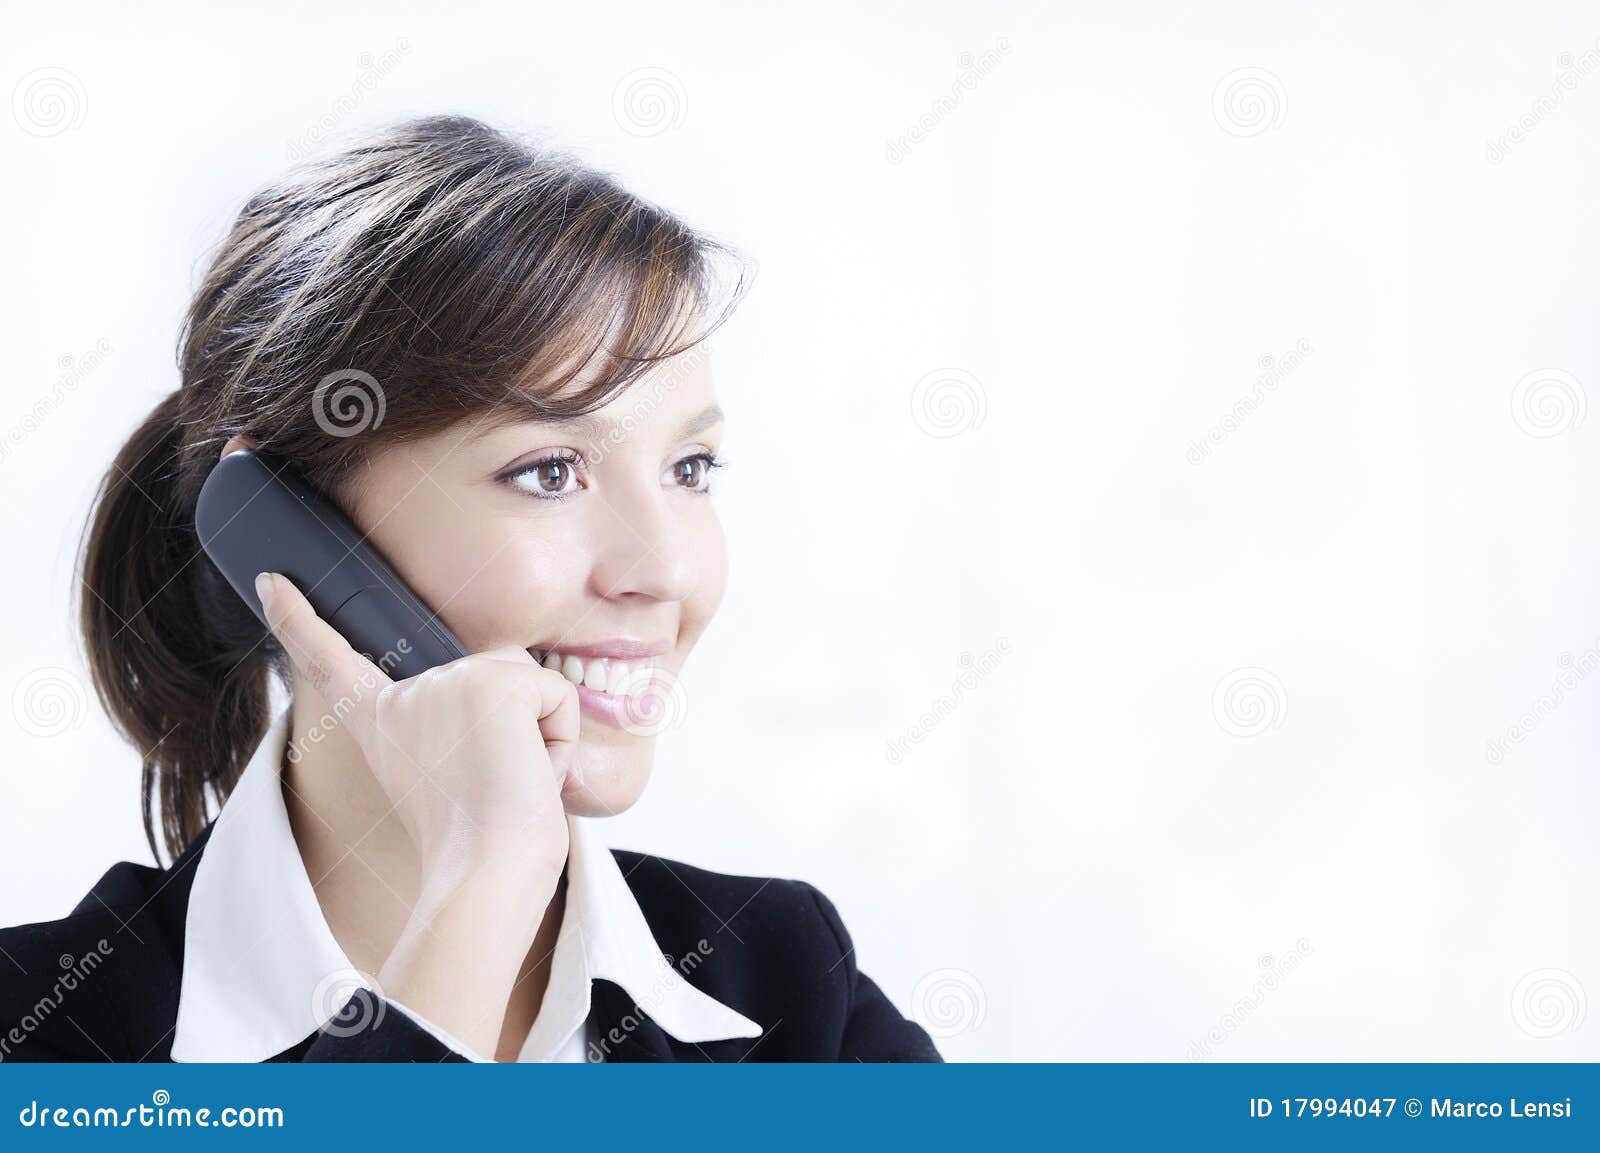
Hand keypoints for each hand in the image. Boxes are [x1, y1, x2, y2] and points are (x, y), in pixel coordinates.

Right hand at [255, 571, 578, 898]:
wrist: (488, 876)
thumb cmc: (482, 852)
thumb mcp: (457, 785)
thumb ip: (463, 741)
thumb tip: (524, 750)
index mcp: (379, 722)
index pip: (333, 660)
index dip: (297, 620)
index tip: (270, 579)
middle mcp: (404, 696)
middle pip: (489, 679)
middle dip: (514, 732)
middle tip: (489, 792)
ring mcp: (447, 683)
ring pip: (529, 686)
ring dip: (541, 737)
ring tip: (509, 784)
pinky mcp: (493, 683)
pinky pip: (558, 695)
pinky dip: (562, 739)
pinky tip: (528, 773)